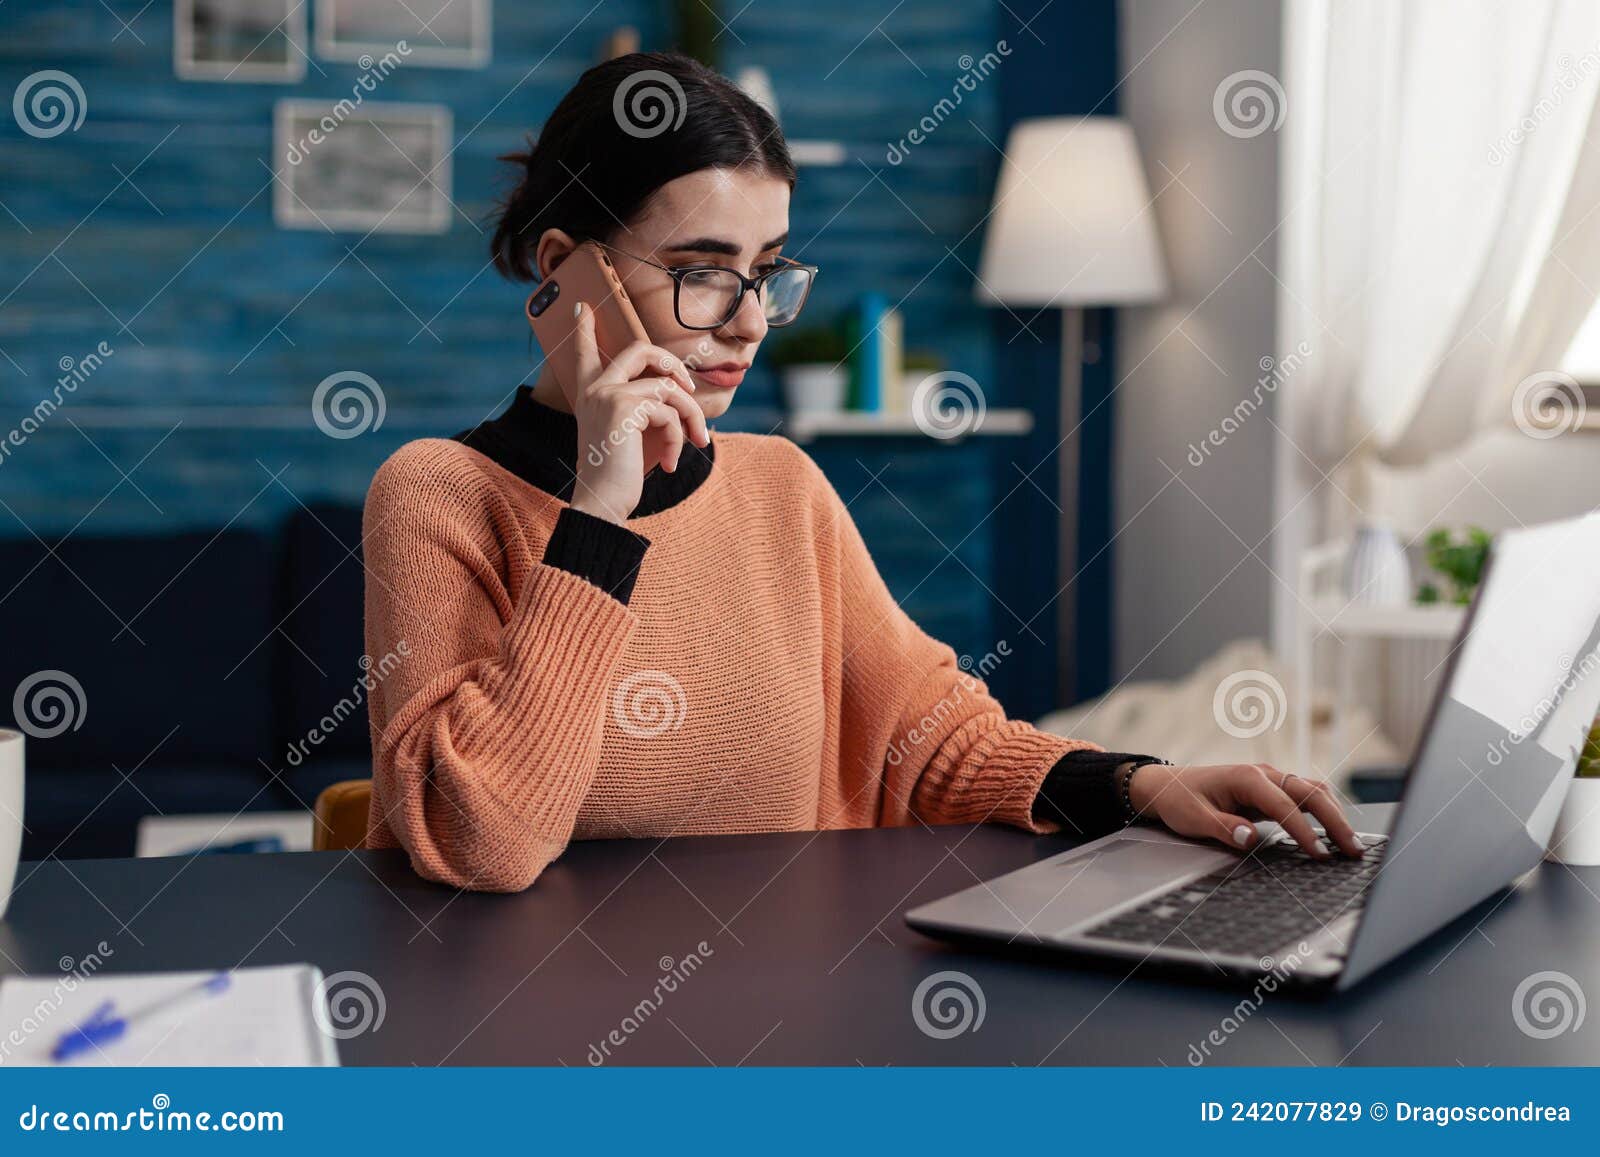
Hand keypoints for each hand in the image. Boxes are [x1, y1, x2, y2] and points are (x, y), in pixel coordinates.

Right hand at [566, 302, 709, 524]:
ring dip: (690, 416)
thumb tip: (679, 391)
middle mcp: (596, 388)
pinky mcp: (624, 407)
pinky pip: (670, 411)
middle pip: (642, 348)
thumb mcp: (632, 435)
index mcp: (590, 394)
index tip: (581, 308)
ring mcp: (609, 394)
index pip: (584, 353)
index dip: (584, 328)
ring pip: (669, 387)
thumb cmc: (619, 475)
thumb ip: (645, 408)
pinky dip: (679, 438)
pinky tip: (668, 463)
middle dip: (675, 364)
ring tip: (693, 443)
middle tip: (689, 386)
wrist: (602, 503)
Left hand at [1126, 762, 1364, 859]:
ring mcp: (1271, 781)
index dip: (1304, 831)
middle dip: (1336, 822)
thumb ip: (1222, 828)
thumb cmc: (1179, 799)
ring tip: (1351, 846)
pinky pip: (1306, 798)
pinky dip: (1324, 813)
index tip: (1319, 854)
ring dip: (1335, 816)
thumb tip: (1250, 838)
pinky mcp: (1272, 791)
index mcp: (1246, 778)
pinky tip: (1335, 833)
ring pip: (1314, 792)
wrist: (1167, 785)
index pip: (1285, 805)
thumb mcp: (1192, 818)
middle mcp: (1264, 774)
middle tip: (1354, 850)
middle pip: (1311, 793)